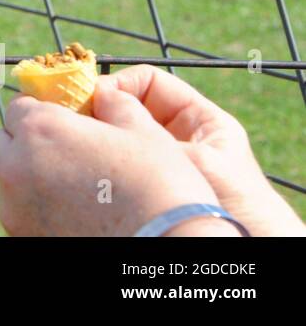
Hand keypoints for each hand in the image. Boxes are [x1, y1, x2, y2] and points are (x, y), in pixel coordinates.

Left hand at [0, 90, 232, 235]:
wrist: (168, 247)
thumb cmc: (159, 186)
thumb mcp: (143, 131)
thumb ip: (114, 104)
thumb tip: (104, 93)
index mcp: (40, 129)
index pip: (18, 107)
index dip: (40, 113)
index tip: (60, 122)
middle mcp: (16, 166)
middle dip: (19, 143)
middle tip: (56, 153)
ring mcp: (15, 207)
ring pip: (5, 182)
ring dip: (26, 178)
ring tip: (69, 189)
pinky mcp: (22, 237)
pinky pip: (19, 214)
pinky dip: (36, 210)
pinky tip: (72, 214)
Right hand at [100, 65, 304, 236]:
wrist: (251, 243)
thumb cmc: (237, 201)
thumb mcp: (198, 156)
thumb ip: (153, 129)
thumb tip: (101, 100)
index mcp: (197, 117)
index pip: (149, 82)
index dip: (121, 84)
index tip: (94, 97)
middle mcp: (176, 135)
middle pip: (129, 107)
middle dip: (102, 109)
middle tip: (74, 117)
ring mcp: (159, 159)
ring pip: (119, 135)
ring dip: (99, 135)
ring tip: (81, 140)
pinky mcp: (143, 183)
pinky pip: (116, 162)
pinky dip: (100, 158)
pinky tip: (89, 162)